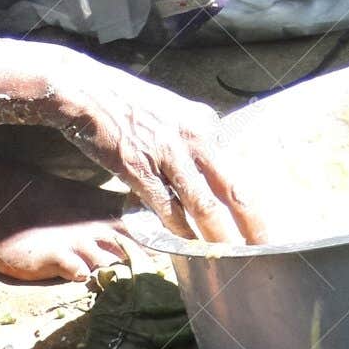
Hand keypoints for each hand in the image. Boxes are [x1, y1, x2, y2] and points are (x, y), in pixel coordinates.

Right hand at [53, 54, 265, 244]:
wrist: (86, 92)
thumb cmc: (127, 105)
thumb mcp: (173, 114)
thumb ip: (192, 142)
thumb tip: (207, 171)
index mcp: (204, 125)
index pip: (238, 170)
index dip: (252, 203)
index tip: (260, 226)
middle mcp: (193, 138)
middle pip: (233, 190)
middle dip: (251, 225)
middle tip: (263, 249)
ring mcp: (168, 154)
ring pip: (203, 205)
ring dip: (217, 236)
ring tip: (229, 257)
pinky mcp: (140, 170)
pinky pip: (166, 208)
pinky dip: (178, 230)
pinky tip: (186, 246)